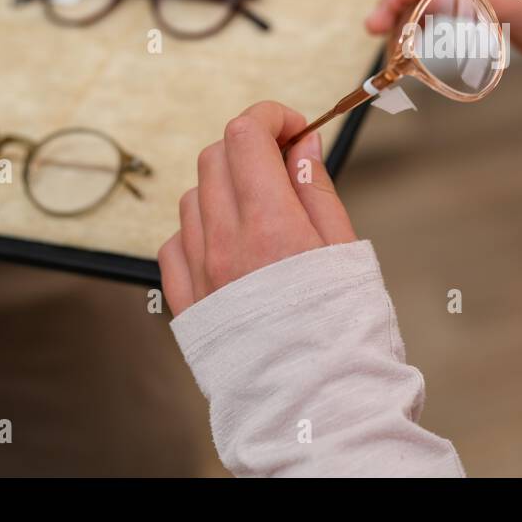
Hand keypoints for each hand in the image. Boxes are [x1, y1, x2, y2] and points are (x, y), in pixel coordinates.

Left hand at [158, 102, 355, 315]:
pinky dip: (199, 228)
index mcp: (272, 224)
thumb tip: (303, 145)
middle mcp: (226, 242)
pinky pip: (174, 242)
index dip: (270, 117)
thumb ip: (318, 190)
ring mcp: (200, 271)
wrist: (314, 403)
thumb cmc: (342, 330)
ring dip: (225, 186)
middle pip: (215, 156)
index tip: (295, 129)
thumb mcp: (346, 249)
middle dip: (251, 146)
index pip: (246, 135)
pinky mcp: (186, 300)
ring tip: (262, 209)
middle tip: (284, 164)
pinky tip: (230, 242)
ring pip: (194, 195)